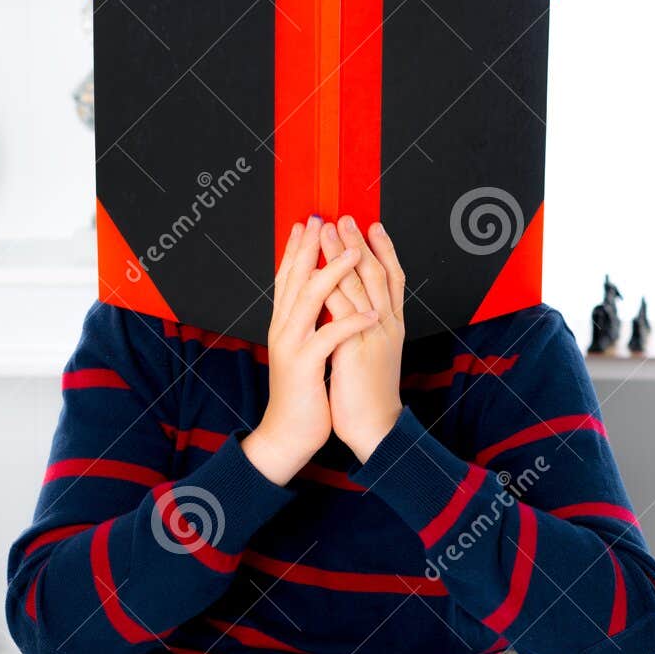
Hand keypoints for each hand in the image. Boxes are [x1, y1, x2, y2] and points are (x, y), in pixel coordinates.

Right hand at [243, 216, 377, 484]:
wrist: (288, 434)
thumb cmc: (303, 392)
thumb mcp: (304, 350)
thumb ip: (308, 323)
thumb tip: (319, 296)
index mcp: (285, 323)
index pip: (289, 276)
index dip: (297, 247)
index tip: (309, 221)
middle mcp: (284, 329)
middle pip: (296, 278)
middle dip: (312, 246)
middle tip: (326, 219)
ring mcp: (292, 346)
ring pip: (310, 300)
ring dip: (334, 273)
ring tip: (355, 252)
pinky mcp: (304, 367)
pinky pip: (329, 339)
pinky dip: (350, 324)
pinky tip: (371, 314)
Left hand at [321, 217, 406, 462]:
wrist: (376, 429)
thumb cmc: (369, 395)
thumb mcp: (372, 354)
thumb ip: (366, 328)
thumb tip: (354, 309)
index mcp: (391, 326)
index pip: (392, 278)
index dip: (384, 249)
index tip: (373, 225)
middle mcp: (387, 325)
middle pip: (376, 273)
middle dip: (359, 242)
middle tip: (345, 216)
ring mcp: (374, 336)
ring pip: (359, 286)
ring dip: (341, 254)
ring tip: (327, 230)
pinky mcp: (356, 351)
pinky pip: (344, 313)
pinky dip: (333, 289)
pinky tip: (321, 270)